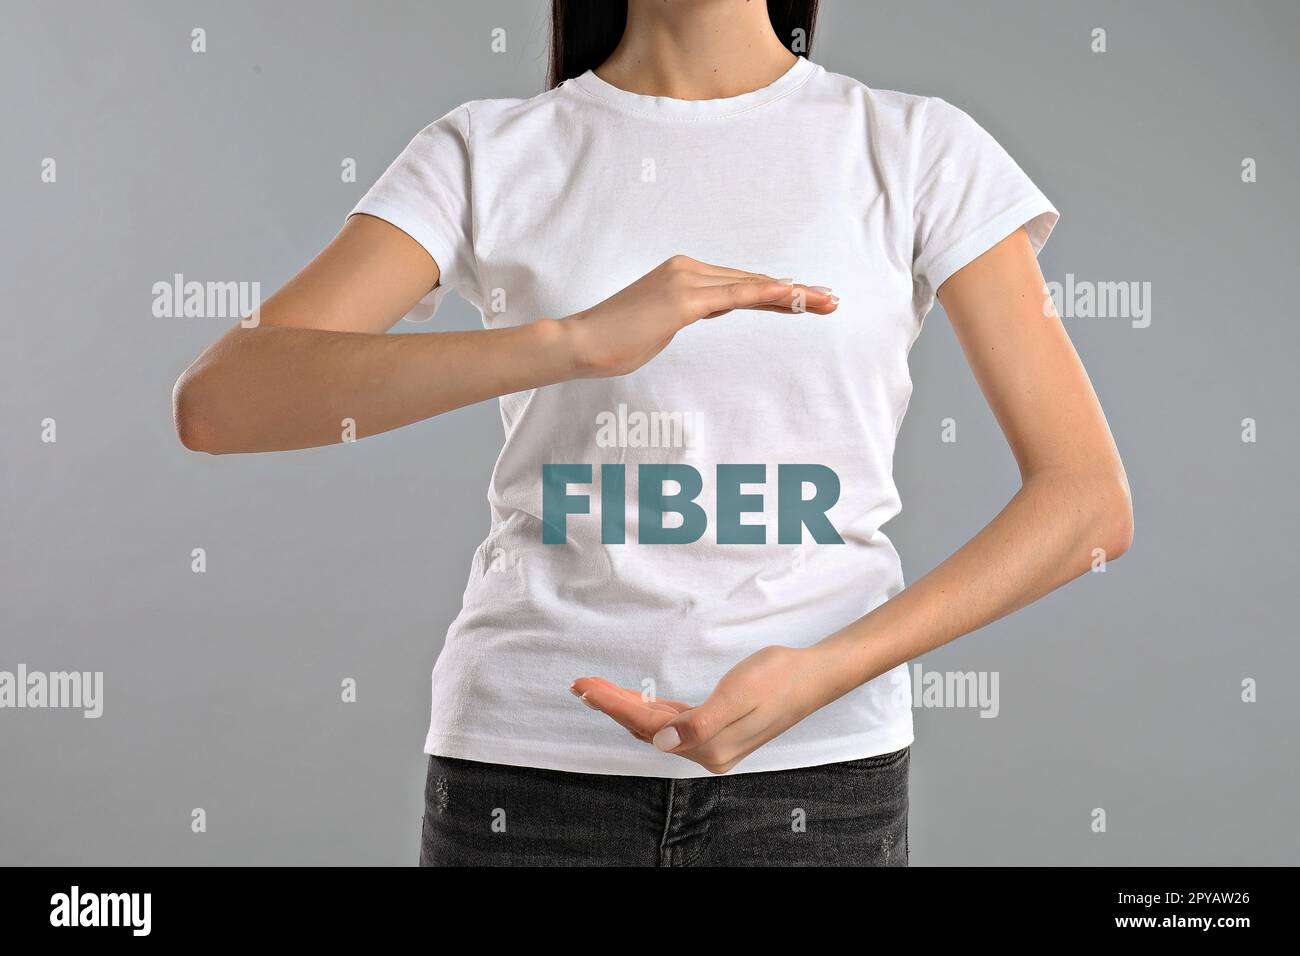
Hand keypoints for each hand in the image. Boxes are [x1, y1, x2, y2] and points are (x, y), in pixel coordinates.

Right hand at [560, 255, 836, 378]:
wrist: (581, 343)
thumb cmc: (615, 340)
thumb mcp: (662, 324)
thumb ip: (690, 311)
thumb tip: (713, 307)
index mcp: (683, 272)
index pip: (741, 283)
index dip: (776, 291)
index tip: (806, 298)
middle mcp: (688, 268)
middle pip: (753, 282)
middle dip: (795, 293)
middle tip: (831, 300)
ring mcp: (686, 281)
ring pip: (752, 287)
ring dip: (793, 295)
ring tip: (826, 302)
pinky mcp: (684, 299)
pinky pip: (736, 297)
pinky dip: (768, 295)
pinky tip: (793, 296)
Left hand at [571, 645, 833, 773]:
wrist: (812, 675)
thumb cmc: (779, 678)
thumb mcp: (738, 695)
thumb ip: (699, 723)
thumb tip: (662, 742)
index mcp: (710, 747)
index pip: (649, 728)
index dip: (614, 706)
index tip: (586, 687)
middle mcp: (708, 751)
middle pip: (647, 729)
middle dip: (612, 705)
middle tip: (580, 685)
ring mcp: (712, 741)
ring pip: (657, 725)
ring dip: (626, 706)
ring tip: (596, 689)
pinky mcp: (716, 727)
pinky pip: (673, 721)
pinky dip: (649, 708)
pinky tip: (634, 700)